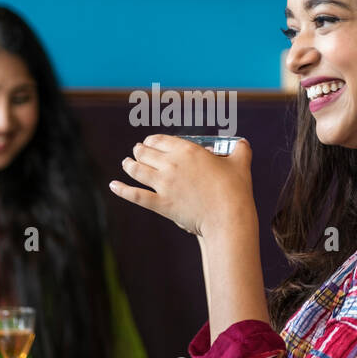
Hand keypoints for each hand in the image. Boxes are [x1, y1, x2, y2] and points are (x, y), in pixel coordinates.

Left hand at [109, 135, 255, 236]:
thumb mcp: (240, 164)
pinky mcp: (161, 204)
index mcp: (187, 150)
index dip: (152, 140)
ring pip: (137, 170)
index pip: (160, 140)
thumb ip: (240, 150)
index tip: (150, 142)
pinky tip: (113, 186)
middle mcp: (171, 164)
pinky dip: (122, 190)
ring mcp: (164, 185)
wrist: (228, 217)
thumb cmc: (235, 190)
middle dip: (139, 150)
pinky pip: (136, 195)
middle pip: (145, 153)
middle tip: (137, 151)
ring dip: (129, 165)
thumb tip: (243, 143)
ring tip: (125, 163)